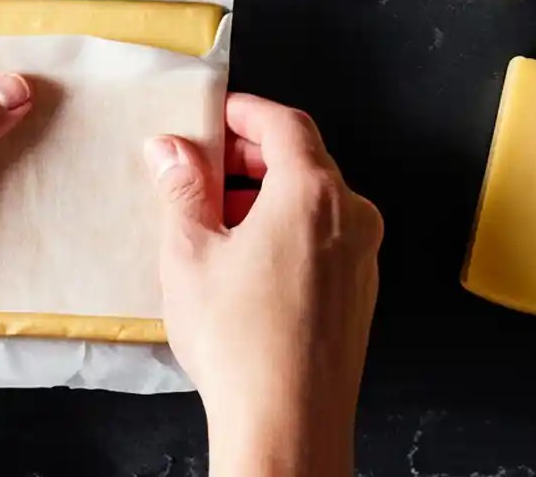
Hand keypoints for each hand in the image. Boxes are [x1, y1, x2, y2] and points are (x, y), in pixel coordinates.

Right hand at [144, 93, 382, 476]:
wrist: (287, 423)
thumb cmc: (241, 344)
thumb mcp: (190, 253)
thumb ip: (182, 189)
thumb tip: (172, 151)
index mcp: (313, 194)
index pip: (285, 123)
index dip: (246, 111)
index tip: (216, 114)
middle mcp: (351, 217)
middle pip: (305, 158)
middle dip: (253, 154)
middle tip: (205, 164)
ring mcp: (362, 256)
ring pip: (316, 200)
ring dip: (269, 193)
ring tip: (218, 215)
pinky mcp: (359, 291)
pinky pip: (326, 237)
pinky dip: (290, 228)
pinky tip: (248, 256)